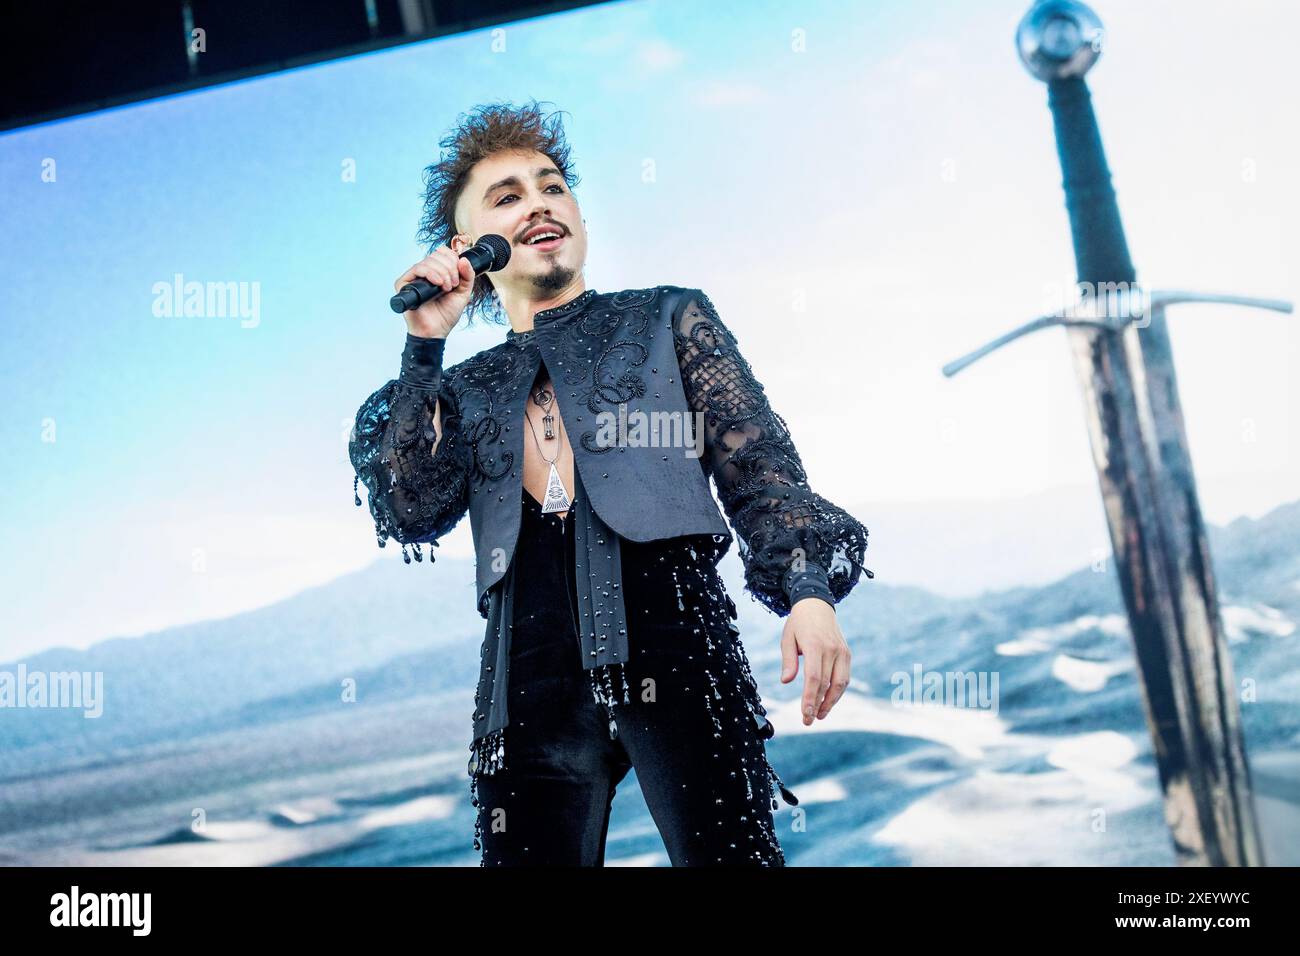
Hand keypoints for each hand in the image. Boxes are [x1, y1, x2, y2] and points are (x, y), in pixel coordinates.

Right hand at [393, 244, 476, 338]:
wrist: (436, 330)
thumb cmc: (446, 314)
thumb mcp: (463, 292)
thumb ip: (468, 276)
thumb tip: (464, 259)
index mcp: (437, 272)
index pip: (443, 253)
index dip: (453, 259)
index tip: (459, 275)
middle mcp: (425, 272)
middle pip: (437, 255)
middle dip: (450, 268)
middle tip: (453, 285)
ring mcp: (414, 277)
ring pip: (428, 261)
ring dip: (443, 273)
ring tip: (447, 288)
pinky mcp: (404, 283)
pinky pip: (417, 268)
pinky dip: (431, 274)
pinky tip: (438, 284)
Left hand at [779, 598, 849, 724]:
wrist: (817, 605)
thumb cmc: (798, 623)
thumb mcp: (787, 639)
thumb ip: (788, 660)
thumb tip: (786, 681)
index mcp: (814, 645)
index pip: (814, 677)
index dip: (810, 698)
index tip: (804, 714)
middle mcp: (831, 649)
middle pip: (827, 683)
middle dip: (818, 705)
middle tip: (808, 720)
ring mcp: (842, 651)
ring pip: (840, 683)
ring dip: (830, 702)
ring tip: (819, 715)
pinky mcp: (847, 654)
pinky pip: (844, 677)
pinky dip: (837, 692)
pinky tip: (827, 701)